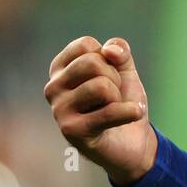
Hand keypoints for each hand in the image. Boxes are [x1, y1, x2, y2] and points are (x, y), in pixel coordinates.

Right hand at [44, 36, 157, 185]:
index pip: (85, 45)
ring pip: (101, 86)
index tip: (109, 76)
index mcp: (60, 69)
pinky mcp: (71, 131)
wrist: (134, 141)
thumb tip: (109, 51)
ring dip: (119, 98)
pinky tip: (134, 114)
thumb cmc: (123, 101)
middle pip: (92, 63)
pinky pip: (109, 111)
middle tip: (114, 96)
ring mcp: (58, 110)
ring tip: (114, 109)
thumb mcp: (124, 69)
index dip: (108, 58)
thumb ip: (119, 50)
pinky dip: (130, 111)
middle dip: (115, 78)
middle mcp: (53, 88)